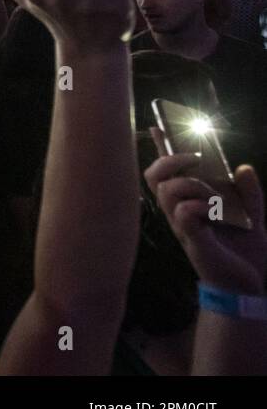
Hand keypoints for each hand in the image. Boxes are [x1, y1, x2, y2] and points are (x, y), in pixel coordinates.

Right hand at [145, 152, 265, 295]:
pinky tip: (216, 214)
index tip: (157, 124)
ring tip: (216, 197)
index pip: (168, 171)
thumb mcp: (253, 214)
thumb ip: (249, 191)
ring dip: (193, 185)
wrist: (252, 284)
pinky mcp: (192, 240)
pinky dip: (200, 207)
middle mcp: (180, 211)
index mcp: (190, 202)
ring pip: (168, 191)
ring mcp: (183, 225)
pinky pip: (184, 214)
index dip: (162, 148)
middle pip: (155, 176)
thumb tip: (243, 167)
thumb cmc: (245, 250)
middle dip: (171, 159)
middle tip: (195, 159)